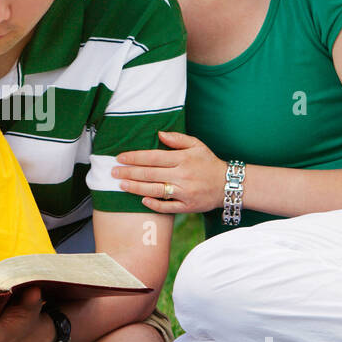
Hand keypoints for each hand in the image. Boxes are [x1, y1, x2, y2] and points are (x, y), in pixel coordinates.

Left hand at [112, 130, 227, 213]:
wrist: (228, 184)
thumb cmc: (208, 163)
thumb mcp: (197, 145)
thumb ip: (177, 139)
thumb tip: (159, 134)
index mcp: (182, 159)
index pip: (153, 157)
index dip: (134, 157)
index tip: (120, 158)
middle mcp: (182, 175)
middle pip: (150, 174)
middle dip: (129, 173)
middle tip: (113, 172)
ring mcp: (185, 191)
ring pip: (155, 190)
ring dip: (135, 188)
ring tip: (121, 185)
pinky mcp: (188, 206)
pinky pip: (167, 207)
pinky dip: (154, 204)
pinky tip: (142, 200)